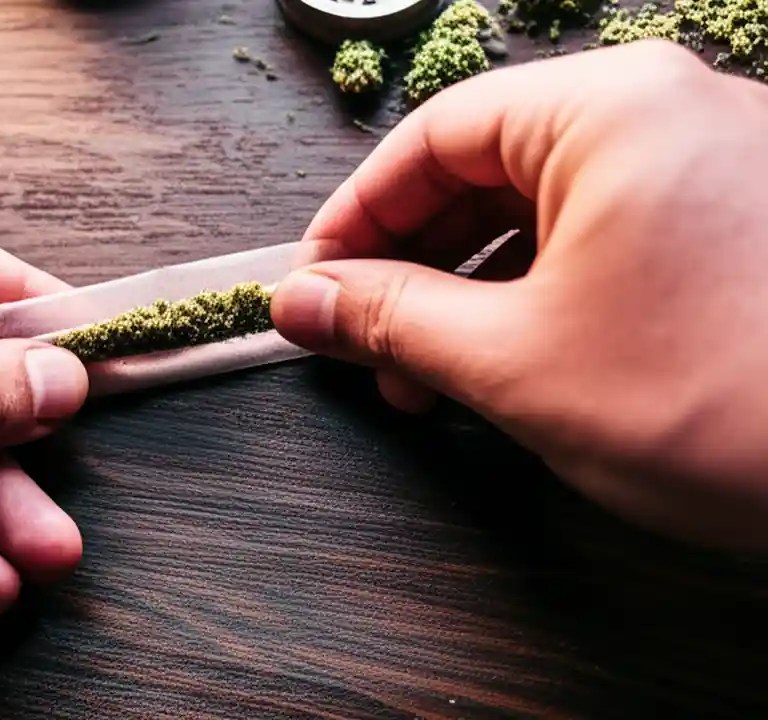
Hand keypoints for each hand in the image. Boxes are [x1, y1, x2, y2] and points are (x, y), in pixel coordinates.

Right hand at [272, 41, 767, 552]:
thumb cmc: (729, 404)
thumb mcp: (515, 361)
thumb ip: (389, 317)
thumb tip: (303, 300)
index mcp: (611, 110)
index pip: (432, 136)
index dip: (354, 215)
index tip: (313, 281)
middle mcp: (672, 114)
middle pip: (486, 170)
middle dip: (411, 264)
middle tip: (364, 343)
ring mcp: (718, 167)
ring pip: (545, 211)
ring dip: (471, 291)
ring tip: (431, 376)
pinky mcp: (742, 226)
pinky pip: (609, 237)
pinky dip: (543, 296)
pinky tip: (511, 363)